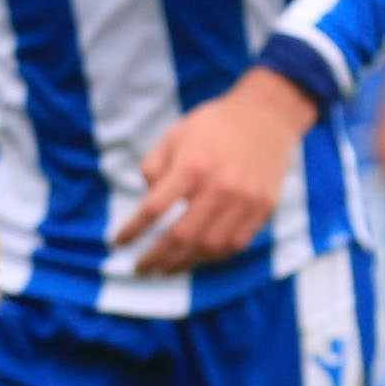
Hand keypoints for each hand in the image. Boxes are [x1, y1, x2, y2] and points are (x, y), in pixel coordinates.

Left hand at [112, 69, 321, 274]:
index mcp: (192, 166)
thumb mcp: (175, 135)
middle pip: (180, 236)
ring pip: (208, 248)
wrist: (267, 115)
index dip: (133, 230)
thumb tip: (147, 199)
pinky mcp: (263, 209)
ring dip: (183, 264)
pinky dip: (212, 258)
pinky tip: (196, 259)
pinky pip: (234, 245)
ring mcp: (244, 201)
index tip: (117, 242)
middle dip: (155, 258)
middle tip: (139, 269)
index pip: (154, 208)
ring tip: (165, 269)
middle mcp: (219, 187)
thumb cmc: (214, 125)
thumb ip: (154, 166)